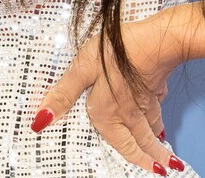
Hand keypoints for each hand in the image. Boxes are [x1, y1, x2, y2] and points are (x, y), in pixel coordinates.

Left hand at [31, 15, 186, 174]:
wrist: (154, 39)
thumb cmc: (115, 52)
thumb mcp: (80, 70)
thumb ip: (63, 95)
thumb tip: (41, 122)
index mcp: (110, 114)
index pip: (124, 145)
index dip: (135, 159)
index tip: (152, 172)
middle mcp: (130, 112)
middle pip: (143, 140)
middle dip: (153, 156)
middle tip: (162, 169)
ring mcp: (147, 98)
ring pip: (154, 124)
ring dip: (157, 139)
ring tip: (163, 148)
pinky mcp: (157, 81)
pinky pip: (159, 104)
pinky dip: (160, 112)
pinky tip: (159, 107)